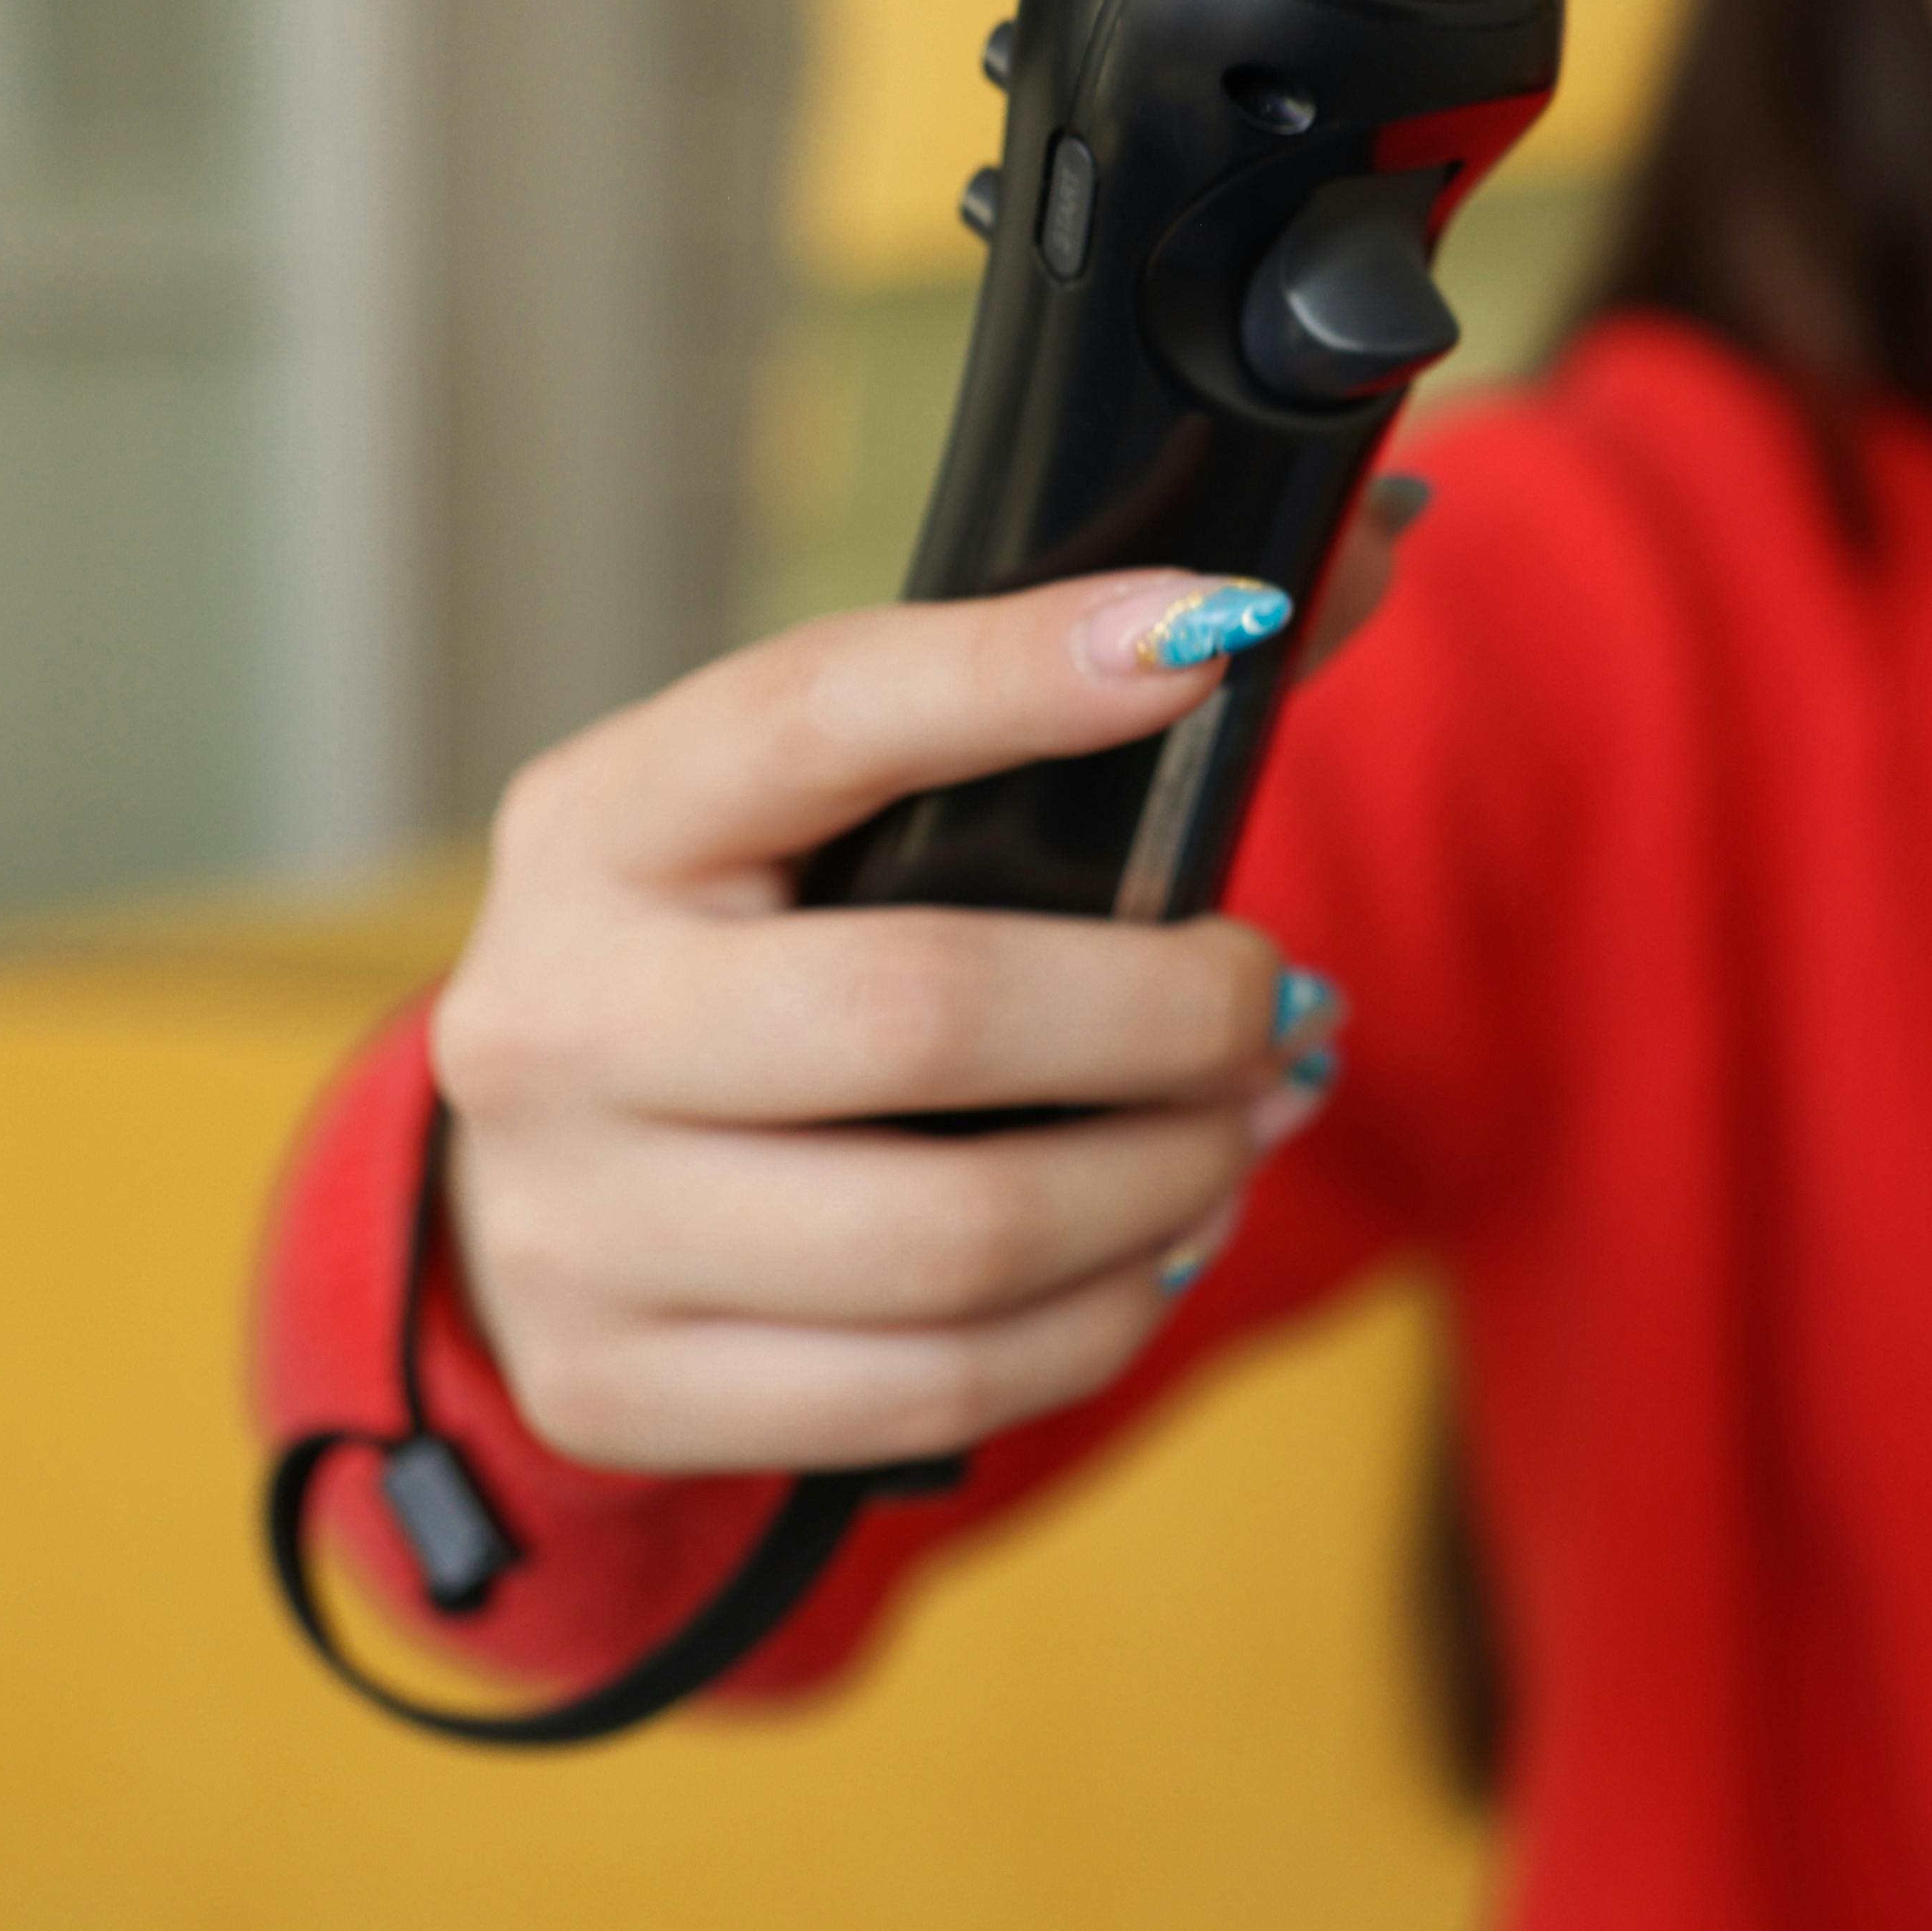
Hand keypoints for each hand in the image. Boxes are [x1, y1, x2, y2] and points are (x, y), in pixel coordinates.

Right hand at [429, 505, 1409, 1477]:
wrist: (550, 1185)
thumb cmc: (760, 951)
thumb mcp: (836, 808)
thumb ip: (1088, 678)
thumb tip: (1381, 542)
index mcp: (603, 820)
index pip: (813, 710)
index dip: (1017, 672)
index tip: (1215, 632)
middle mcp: (553, 1016)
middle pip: (924, 1014)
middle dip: (1171, 1012)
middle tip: (1282, 1000)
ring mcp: (571, 1224)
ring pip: (959, 1235)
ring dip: (1171, 1181)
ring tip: (1250, 1123)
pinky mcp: (624, 1388)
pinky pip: (939, 1384)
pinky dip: (1104, 1320)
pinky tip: (1160, 1247)